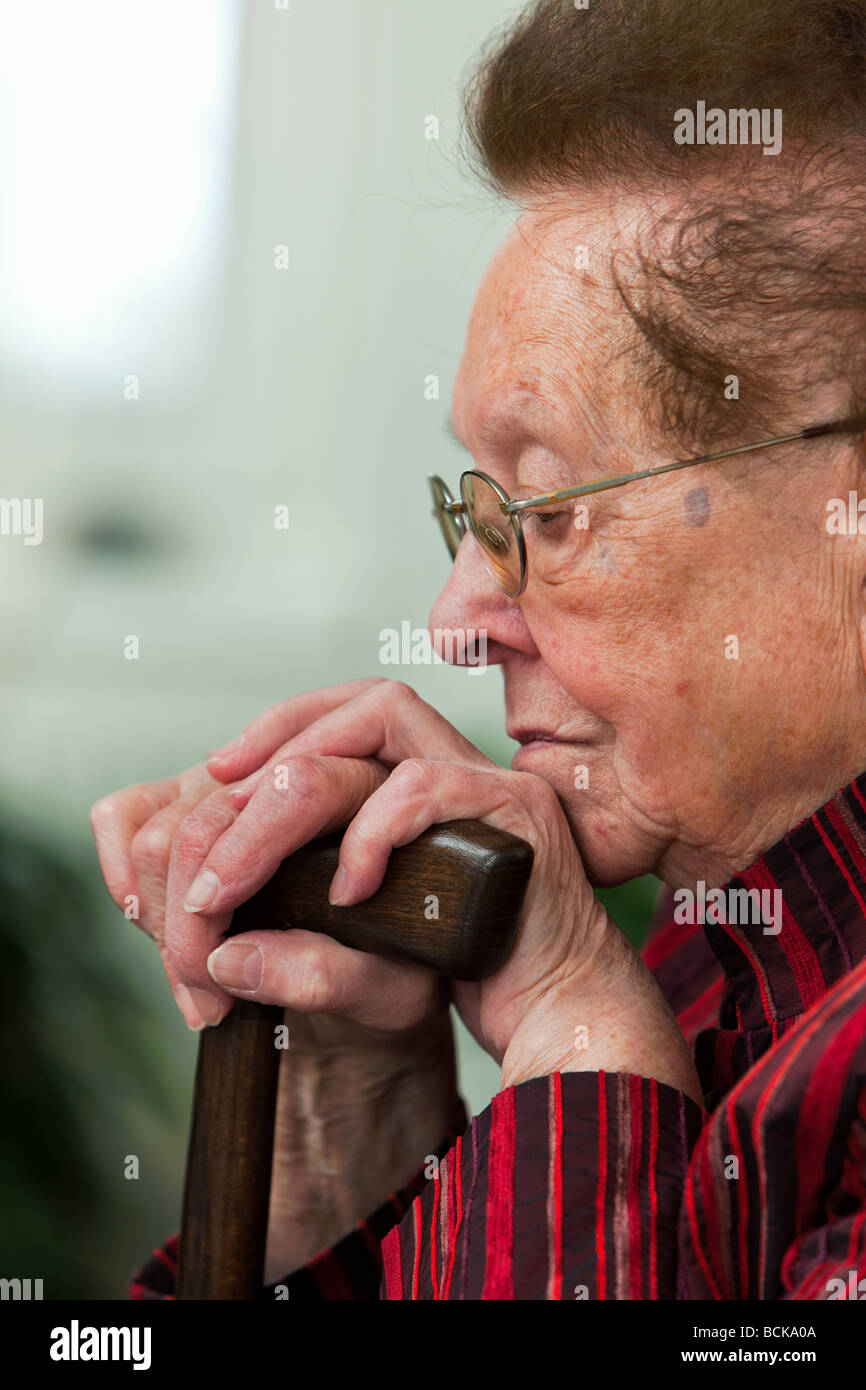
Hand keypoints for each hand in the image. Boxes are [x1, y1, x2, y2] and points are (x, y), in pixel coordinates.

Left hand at [171, 679, 698, 1101]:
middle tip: (214, 814)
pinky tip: (347, 891)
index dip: (273, 735)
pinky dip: (370, 831)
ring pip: (382, 717)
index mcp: (415, 785)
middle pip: (352, 704)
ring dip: (300, 775)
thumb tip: (222, 955)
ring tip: (254, 847)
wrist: (560, 1018)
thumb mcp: (359, 965)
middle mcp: (452, 766)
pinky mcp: (516, 811)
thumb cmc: (468, 980)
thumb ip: (298, 952)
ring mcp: (485, 782)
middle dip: (271, 746)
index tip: (214, 784)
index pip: (342, 715)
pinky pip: (424, 786)